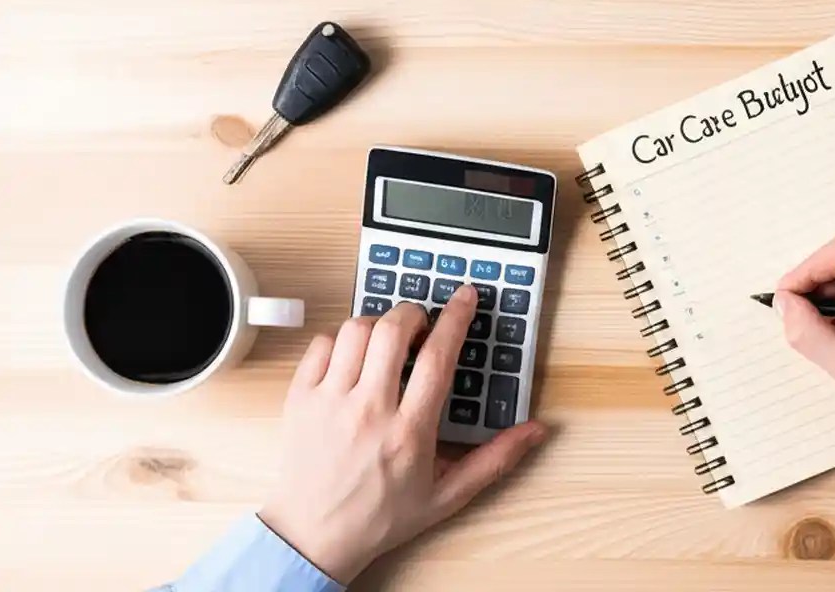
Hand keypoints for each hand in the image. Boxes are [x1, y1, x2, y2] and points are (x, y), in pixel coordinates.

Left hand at [260, 286, 546, 583]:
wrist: (314, 536)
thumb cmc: (381, 517)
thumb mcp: (447, 495)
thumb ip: (495, 460)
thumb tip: (535, 431)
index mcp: (408, 433)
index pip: (437, 358)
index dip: (455, 319)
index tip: (465, 297)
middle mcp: (367, 411)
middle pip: (392, 331)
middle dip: (414, 313)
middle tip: (422, 322)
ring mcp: (329, 402)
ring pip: (355, 331)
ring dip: (378, 324)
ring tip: (388, 340)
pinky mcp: (299, 399)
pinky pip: (320, 345)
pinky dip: (340, 339)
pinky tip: (354, 357)